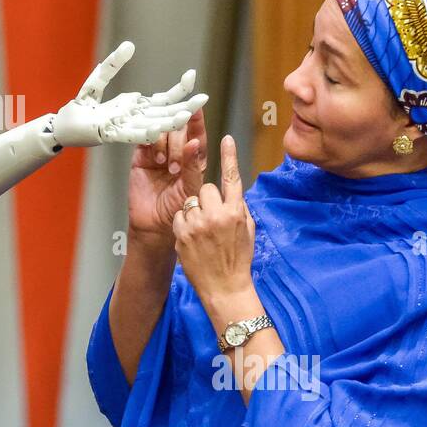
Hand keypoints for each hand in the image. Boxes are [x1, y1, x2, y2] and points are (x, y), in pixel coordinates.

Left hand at [52, 41, 208, 147]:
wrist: (62, 128)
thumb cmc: (81, 110)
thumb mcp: (97, 83)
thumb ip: (112, 66)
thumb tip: (131, 45)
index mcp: (135, 108)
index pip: (164, 100)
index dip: (179, 89)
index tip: (192, 74)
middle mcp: (134, 119)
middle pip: (164, 114)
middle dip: (184, 107)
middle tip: (204, 98)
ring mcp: (124, 128)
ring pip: (153, 126)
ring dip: (169, 121)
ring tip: (185, 114)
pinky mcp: (110, 135)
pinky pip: (131, 135)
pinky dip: (146, 133)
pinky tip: (158, 128)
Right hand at [127, 104, 207, 246]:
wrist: (153, 227)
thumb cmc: (177, 211)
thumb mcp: (191, 189)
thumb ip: (193, 166)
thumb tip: (195, 142)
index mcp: (193, 160)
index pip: (196, 135)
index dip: (196, 121)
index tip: (196, 107)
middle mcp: (176, 154)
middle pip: (178, 132)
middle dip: (178, 140)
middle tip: (176, 161)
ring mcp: (158, 155)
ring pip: (162, 134)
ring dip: (164, 145)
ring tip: (164, 165)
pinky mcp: (141, 159)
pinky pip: (144, 141)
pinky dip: (149, 142)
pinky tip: (154, 155)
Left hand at [171, 134, 255, 305]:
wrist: (225, 288)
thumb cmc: (238, 260)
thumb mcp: (247, 231)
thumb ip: (239, 208)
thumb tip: (233, 194)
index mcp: (236, 211)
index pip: (233, 178)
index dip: (229, 157)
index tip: (226, 138)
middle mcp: (217, 215)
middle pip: (205, 189)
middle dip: (206, 200)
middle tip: (210, 218)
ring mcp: (198, 224)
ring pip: (190, 203)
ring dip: (193, 214)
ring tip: (201, 234)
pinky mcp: (182, 234)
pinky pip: (179, 218)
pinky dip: (183, 226)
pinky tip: (192, 240)